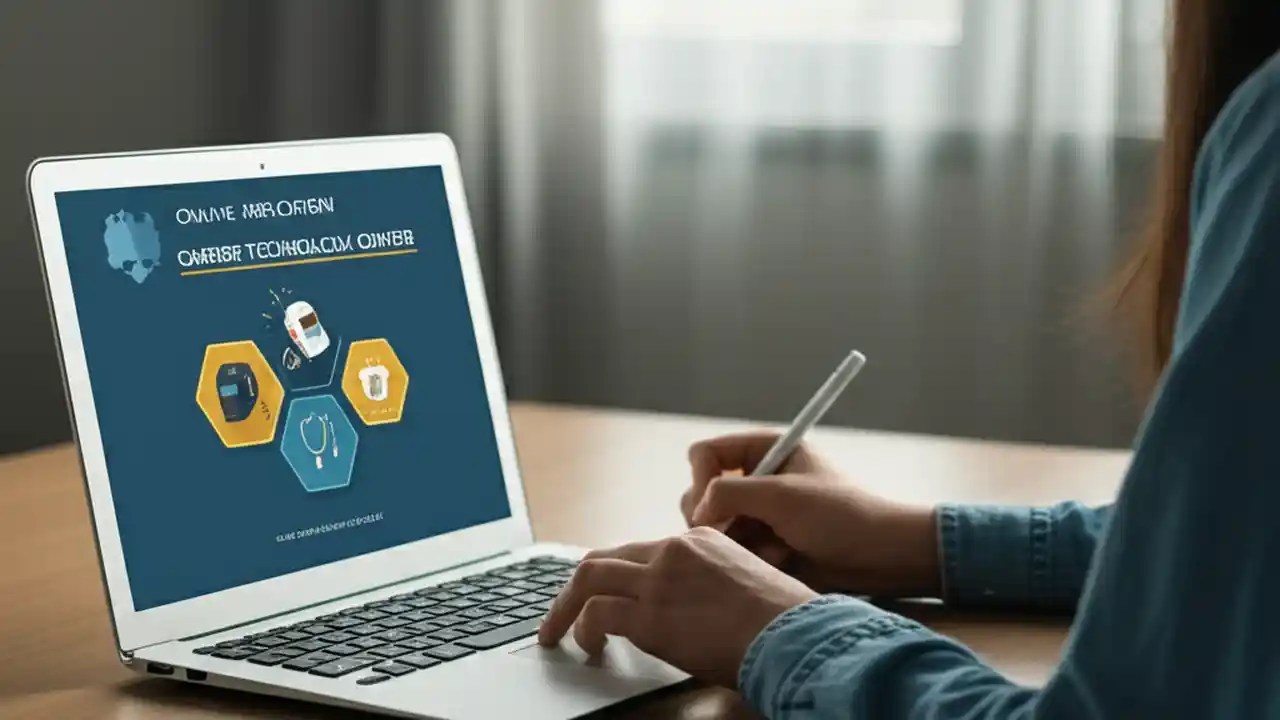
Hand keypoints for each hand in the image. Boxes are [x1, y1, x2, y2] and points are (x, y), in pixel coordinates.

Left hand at [537, 527, 817, 686]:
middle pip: (604, 558)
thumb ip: (709, 584)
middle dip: (577, 586)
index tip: (604, 595)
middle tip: (563, 611)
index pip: (639, 551)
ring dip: (566, 607)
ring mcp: (658, 580)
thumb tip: (689, 609)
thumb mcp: (745, 582)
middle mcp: (673, 551)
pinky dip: (582, 629)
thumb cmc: (784, 620)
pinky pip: (597, 614)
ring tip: (556, 633)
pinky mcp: (650, 614)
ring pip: (589, 577)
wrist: (794, 635)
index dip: (615, 576)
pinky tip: (587, 646)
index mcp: (698, 540)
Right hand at [684, 433, 940, 596]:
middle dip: (716, 516)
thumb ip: (729, 493)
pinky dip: (752, 557)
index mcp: (766, 449)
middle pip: (702, 492)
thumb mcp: (782, 495)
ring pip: (717, 526)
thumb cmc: (840, 515)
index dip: (701, 479)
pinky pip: (737, 549)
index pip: (705, 454)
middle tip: (736, 532)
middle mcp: (760, 477)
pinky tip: (782, 561)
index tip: (712, 507)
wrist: (884, 557)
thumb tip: (697, 512)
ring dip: (739, 540)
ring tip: (773, 549)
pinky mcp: (768, 543)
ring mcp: (762, 512)